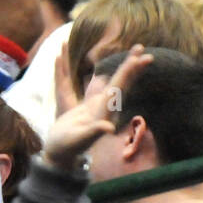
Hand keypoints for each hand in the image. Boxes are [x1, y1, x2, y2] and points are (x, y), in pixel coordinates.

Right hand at [42, 45, 152, 169]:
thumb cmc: (67, 147)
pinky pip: (99, 88)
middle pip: (121, 83)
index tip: (140, 58)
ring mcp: (98, 108)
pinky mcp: (90, 108)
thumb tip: (109, 128)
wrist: (60, 154)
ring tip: (133, 55)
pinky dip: (104, 77)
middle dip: (132, 65)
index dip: (128, 71)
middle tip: (142, 48)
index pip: (119, 87)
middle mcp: (105, 108)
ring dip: (124, 69)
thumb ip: (93, 132)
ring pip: (114, 84)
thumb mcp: (79, 140)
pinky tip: (106, 72)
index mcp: (103, 112)